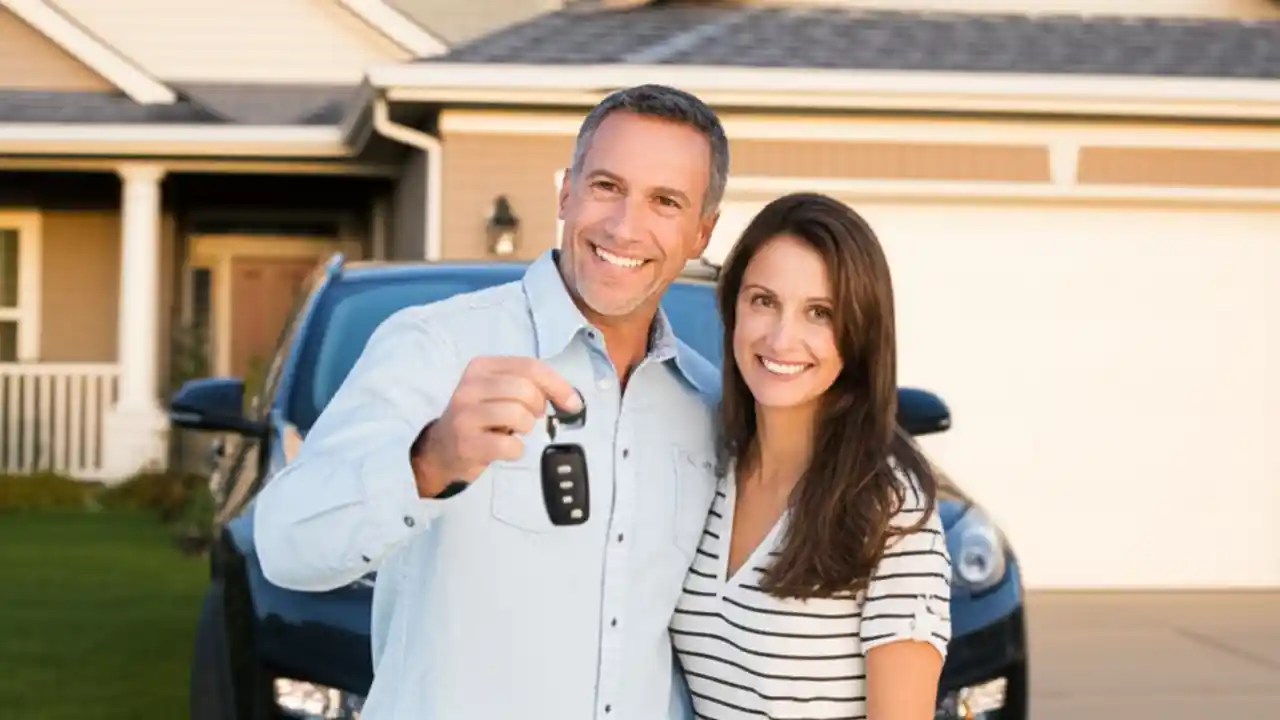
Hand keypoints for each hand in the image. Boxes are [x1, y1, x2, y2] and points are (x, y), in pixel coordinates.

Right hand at [411, 357, 581, 496]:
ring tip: (513, 431)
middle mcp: (470, 387)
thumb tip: (571, 399)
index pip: (529, 367)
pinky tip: (505, 448)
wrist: (441, 449)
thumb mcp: (498, 392)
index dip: (558, 385)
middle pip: (525, 390)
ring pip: (519, 415)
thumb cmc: (481, 418)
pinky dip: (516, 450)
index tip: (572, 403)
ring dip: (526, 428)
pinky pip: (509, 445)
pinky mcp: (467, 444)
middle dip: (538, 407)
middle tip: (530, 417)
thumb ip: (529, 385)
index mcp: (481, 367)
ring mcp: (465, 415)